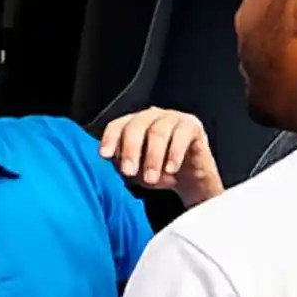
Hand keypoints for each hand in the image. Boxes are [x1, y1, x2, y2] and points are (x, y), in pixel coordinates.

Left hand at [98, 107, 223, 206]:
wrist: (191, 180)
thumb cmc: (159, 172)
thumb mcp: (137, 172)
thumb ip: (124, 164)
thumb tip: (115, 161)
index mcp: (132, 125)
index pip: (117, 126)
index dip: (110, 139)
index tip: (105, 155)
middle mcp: (150, 117)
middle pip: (135, 127)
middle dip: (130, 150)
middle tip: (129, 172)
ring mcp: (171, 118)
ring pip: (157, 132)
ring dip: (153, 158)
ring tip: (151, 179)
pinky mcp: (192, 125)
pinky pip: (181, 136)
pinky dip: (174, 154)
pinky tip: (170, 170)